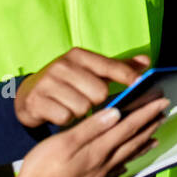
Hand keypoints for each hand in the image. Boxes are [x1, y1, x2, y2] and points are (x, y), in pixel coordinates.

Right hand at [4, 98, 170, 176]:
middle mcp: (104, 163)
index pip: (129, 127)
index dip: (146, 112)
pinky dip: (127, 161)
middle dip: (150, 125)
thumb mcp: (64, 142)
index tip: (161, 101)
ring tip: (156, 136)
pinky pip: (117, 169)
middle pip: (133, 141)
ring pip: (127, 155)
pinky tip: (127, 162)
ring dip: (143, 143)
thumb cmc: (43, 168)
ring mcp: (99, 175)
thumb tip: (116, 112)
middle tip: (164, 113)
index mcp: (99, 149)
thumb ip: (92, 127)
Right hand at [14, 49, 151, 127]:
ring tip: (73, 106)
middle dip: (97, 102)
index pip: (110, 66)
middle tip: (88, 100)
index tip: (139, 85)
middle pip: (99, 92)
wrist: (29, 94)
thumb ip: (119, 67)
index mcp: (79, 56)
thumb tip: (147, 61)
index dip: (127, 76)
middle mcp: (63, 65)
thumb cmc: (69, 82)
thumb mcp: (91, 71)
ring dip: (81, 113)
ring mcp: (48, 82)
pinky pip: (65, 118)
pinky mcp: (37, 101)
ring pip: (83, 107)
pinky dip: (66, 120)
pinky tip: (61, 113)